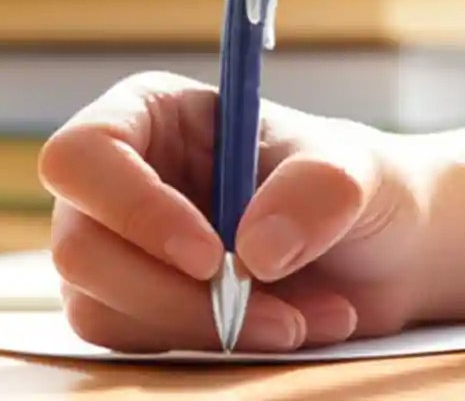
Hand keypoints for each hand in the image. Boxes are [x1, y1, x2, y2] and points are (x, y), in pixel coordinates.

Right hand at [37, 71, 435, 352]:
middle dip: (175, 296)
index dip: (131, 208)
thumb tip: (254, 251)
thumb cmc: (355, 185)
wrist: (384, 253)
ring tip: (299, 319)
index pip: (83, 155)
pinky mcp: (135, 307)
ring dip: (206, 329)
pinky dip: (213, 349)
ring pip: (102, 308)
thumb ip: (315, 192)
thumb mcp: (353, 171)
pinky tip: (284, 327)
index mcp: (150, 114)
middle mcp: (118, 180)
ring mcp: (119, 248)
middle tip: (270, 313)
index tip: (210, 256)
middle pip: (80, 248)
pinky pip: (136, 345)